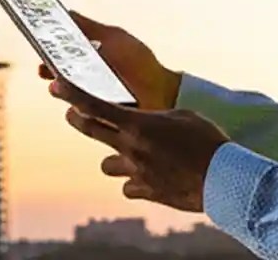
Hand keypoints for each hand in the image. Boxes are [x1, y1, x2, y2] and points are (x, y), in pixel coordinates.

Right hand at [37, 11, 182, 109]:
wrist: (162, 91)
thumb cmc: (139, 62)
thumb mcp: (113, 38)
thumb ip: (89, 27)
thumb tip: (65, 12)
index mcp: (86, 58)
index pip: (59, 52)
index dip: (47, 47)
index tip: (36, 40)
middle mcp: (83, 78)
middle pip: (57, 72)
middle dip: (48, 68)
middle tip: (43, 66)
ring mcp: (89, 98)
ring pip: (65, 92)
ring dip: (59, 88)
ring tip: (56, 83)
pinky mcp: (96, 115)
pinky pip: (79, 111)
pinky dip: (75, 105)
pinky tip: (74, 101)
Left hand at [50, 76, 228, 212]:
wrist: (223, 178)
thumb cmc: (206, 140)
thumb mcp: (181, 115)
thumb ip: (155, 117)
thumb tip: (145, 122)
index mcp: (138, 124)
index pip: (95, 105)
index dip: (71, 94)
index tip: (55, 86)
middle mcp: (130, 148)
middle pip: (91, 131)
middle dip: (77, 119)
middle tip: (71, 113)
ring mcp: (136, 172)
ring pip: (107, 164)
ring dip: (116, 158)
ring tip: (134, 154)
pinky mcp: (146, 192)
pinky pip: (130, 186)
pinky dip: (136, 182)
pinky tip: (152, 178)